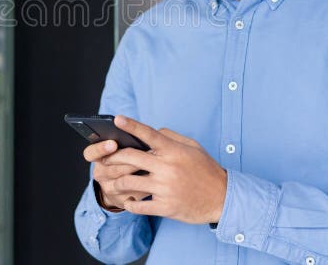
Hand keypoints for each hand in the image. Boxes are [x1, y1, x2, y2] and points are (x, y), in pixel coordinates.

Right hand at [83, 139, 150, 209]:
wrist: (124, 187)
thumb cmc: (125, 159)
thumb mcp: (120, 148)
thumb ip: (125, 140)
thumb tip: (140, 134)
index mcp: (97, 157)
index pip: (91, 153)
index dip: (101, 149)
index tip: (113, 144)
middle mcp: (100, 173)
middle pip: (110, 168)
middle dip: (127, 161)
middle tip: (142, 154)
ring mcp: (109, 188)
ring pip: (122, 182)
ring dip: (137, 173)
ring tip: (151, 165)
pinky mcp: (121, 200)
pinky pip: (132, 194)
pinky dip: (143, 187)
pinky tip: (153, 181)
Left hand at [102, 115, 226, 223]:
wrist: (222, 198)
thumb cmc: (206, 170)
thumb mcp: (193, 147)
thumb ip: (171, 137)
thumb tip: (153, 130)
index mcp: (173, 151)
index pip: (149, 134)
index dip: (131, 126)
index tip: (117, 119)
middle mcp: (167, 168)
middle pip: (130, 157)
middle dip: (112, 156)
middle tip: (104, 158)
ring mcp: (165, 188)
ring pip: (129, 181)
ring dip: (117, 182)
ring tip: (113, 182)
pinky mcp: (165, 207)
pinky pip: (138, 206)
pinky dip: (129, 204)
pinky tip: (127, 201)